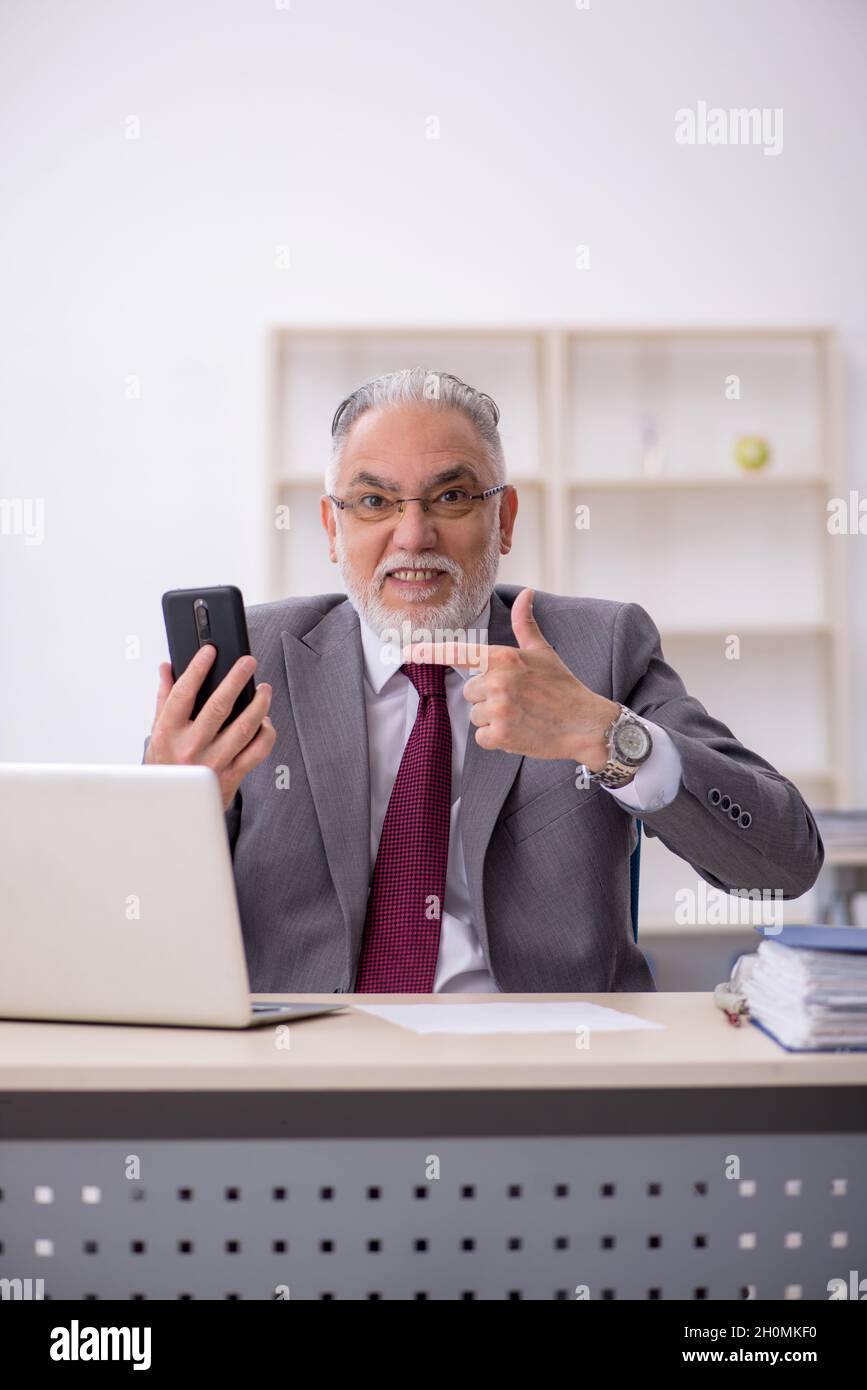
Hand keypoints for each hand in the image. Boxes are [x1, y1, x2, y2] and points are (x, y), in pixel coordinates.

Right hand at [144, 644, 276, 810]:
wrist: (172, 809)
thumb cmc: (164, 766)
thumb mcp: (158, 732)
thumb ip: (164, 698)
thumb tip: (167, 668)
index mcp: (168, 732)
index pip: (183, 694)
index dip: (197, 669)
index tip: (210, 651)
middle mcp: (191, 747)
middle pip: (219, 706)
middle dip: (236, 680)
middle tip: (248, 662)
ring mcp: (213, 763)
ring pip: (244, 727)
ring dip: (259, 705)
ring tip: (265, 690)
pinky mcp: (231, 777)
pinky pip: (257, 751)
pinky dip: (266, 734)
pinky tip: (266, 722)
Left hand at [407, 587, 619, 765]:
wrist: (584, 723)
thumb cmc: (563, 686)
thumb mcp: (543, 651)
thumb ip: (525, 624)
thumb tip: (526, 593)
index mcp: (503, 657)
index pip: (458, 653)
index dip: (429, 653)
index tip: (406, 652)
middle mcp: (497, 681)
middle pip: (469, 692)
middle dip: (488, 699)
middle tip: (517, 700)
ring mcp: (498, 709)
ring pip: (475, 716)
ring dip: (493, 720)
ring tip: (520, 716)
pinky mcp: (501, 735)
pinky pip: (481, 738)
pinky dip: (496, 739)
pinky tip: (519, 732)